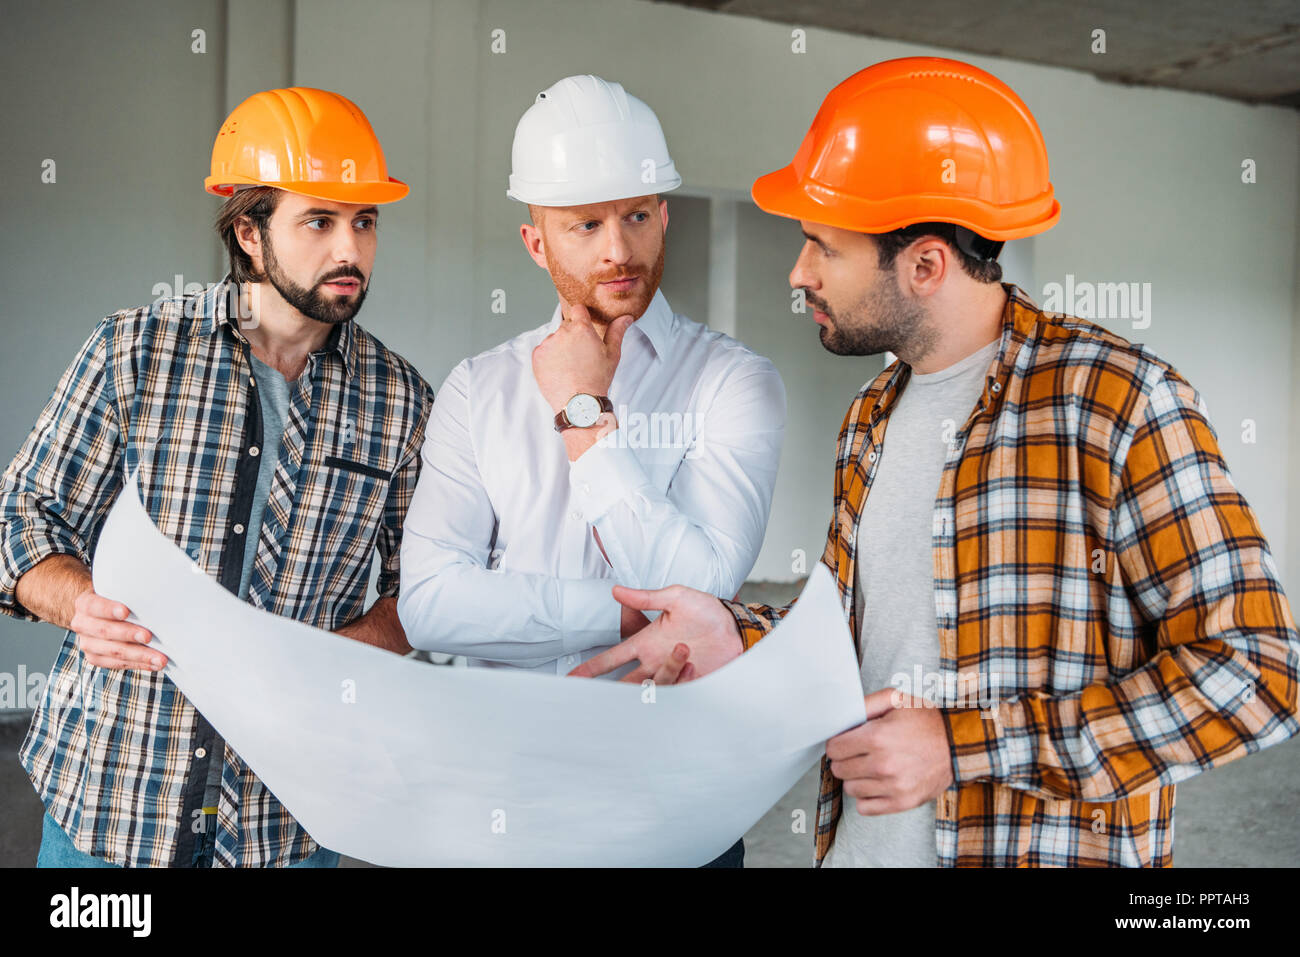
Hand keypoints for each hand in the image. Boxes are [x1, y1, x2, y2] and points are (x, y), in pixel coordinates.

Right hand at [71, 589, 164, 671]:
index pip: (94, 606)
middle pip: (105, 631)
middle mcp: (82, 624)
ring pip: (113, 651)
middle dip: (129, 634)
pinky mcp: (96, 658)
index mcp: (85, 604)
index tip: (126, 612)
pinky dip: (138, 664)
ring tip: (159, 658)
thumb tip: (156, 597)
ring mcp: (88, 644)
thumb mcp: (117, 593)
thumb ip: (129, 595)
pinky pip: (118, 664)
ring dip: (139, 655)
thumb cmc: (115, 601)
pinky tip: (153, 664)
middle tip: (148, 636)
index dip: (109, 609)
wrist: (100, 614)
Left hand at [531, 304, 632, 412]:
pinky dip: (549, 358)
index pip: (578, 309)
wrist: (579, 403)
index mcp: (581, 328)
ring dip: (560, 347)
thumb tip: (626, 318)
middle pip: (567, 326)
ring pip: (554, 339)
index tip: (584, 330)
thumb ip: (617, 332)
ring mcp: (548, 343)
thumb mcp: (612, 354)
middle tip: (581, 356)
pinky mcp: (537, 355)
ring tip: (570, 366)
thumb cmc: (597, 379)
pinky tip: (560, 370)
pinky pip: (543, 351)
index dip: (582, 318)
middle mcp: (562, 332)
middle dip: (573, 336)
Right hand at [569, 583, 742, 682]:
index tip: (572, 679)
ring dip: (665, 670)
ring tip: (684, 649)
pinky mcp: (688, 683)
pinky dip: (682, 677)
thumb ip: (645, 598)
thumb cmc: (705, 610)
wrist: (734, 626)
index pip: (612, 658)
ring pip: (652, 685)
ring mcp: (670, 673)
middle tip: (599, 700)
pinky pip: (676, 690)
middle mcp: (654, 661)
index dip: (591, 669)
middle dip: (609, 692)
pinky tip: (693, 663)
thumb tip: (616, 590)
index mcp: (646, 641)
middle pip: (624, 681)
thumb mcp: (675, 597)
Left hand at [826, 689, 953, 814]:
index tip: (847, 741)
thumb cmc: (926, 720)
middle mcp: (883, 765)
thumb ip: (865, 704)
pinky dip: (866, 796)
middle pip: (838, 769)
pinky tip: (876, 783)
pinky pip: (864, 807)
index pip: (833, 749)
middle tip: (859, 752)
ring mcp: (893, 786)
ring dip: (856, 778)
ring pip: (850, 788)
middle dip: (845, 759)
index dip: (838, 743)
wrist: (958, 745)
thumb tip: (840, 715)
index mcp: (877, 737)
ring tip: (871, 766)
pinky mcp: (902, 802)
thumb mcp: (896, 699)